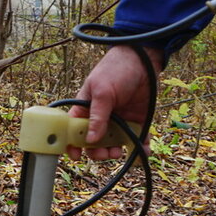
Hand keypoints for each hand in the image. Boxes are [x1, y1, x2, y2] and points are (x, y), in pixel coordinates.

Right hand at [67, 45, 163, 160]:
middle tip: (106, 152)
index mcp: (85, 110)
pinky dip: (140, 148)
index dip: (72, 145)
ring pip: (114, 144)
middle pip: (94, 142)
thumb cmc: (116, 69)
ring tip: (120, 151)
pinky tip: (142, 151)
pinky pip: (137, 139)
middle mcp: (100, 118)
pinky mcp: (135, 121)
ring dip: (116, 151)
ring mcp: (118, 121)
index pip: (74, 131)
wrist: (143, 60)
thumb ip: (97, 116)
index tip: (76, 156)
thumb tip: (90, 140)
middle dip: (98, 151)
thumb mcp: (102, 91)